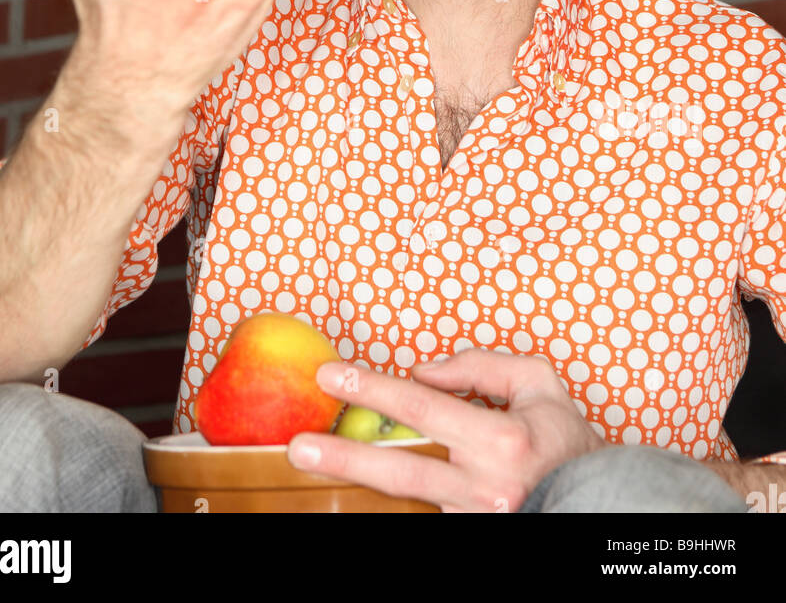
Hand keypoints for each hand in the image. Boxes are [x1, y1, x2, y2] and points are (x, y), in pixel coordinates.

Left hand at [287, 349, 603, 512]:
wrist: (602, 503)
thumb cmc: (567, 440)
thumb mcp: (537, 384)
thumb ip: (480, 368)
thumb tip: (423, 372)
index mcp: (504, 441)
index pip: (422, 407)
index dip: (373, 388)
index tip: (332, 375)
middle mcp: (486, 486)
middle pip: (401, 468)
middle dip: (344, 454)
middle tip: (297, 444)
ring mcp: (477, 518)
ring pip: (406, 496)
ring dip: (355, 477)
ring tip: (308, 463)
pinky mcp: (471, 533)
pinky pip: (423, 510)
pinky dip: (390, 496)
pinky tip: (356, 480)